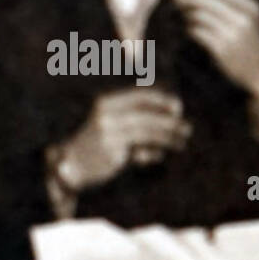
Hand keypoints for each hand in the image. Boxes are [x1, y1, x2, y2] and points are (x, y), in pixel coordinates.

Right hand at [57, 90, 191, 190]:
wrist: (72, 163)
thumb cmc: (96, 143)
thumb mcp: (112, 123)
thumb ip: (133, 117)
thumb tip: (167, 113)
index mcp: (107, 102)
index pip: (140, 95)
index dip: (161, 99)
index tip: (178, 107)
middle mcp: (107, 113)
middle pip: (147, 113)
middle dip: (170, 121)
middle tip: (186, 128)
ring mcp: (109, 131)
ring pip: (147, 131)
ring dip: (168, 137)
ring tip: (181, 142)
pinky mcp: (112, 150)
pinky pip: (140, 148)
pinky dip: (154, 151)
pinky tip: (160, 155)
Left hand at [178, 0, 258, 98]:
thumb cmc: (255, 45)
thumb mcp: (251, 19)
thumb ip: (231, 5)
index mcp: (250, 5)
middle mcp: (243, 17)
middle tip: (176, 3)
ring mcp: (233, 33)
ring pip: (198, 14)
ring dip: (186, 15)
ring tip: (183, 18)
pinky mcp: (222, 48)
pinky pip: (197, 31)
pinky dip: (189, 29)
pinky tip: (189, 32)